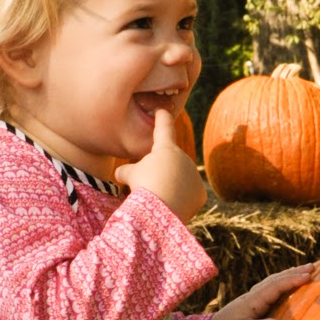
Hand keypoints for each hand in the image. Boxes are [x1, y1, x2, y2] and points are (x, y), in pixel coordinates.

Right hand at [115, 108, 205, 222]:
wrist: (162, 209)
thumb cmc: (144, 186)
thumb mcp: (130, 175)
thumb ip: (126, 171)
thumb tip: (119, 173)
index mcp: (166, 148)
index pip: (164, 127)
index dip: (162, 117)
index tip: (162, 110)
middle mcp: (184, 158)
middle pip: (169, 164)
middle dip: (160, 173)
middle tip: (148, 186)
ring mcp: (194, 175)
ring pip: (178, 181)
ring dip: (169, 187)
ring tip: (158, 199)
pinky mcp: (199, 193)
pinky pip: (187, 196)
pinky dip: (179, 200)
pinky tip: (171, 206)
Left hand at [207, 264, 314, 319]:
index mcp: (252, 301)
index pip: (276, 286)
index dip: (292, 281)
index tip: (309, 276)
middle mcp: (253, 297)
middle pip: (276, 280)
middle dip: (294, 272)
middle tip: (313, 267)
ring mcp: (251, 301)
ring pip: (273, 283)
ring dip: (288, 276)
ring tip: (304, 272)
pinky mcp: (251, 308)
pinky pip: (270, 291)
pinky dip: (281, 285)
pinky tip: (286, 288)